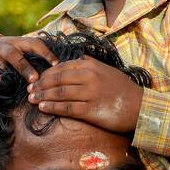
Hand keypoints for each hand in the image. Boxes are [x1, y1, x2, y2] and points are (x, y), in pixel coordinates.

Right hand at [0, 34, 57, 89]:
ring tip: (15, 89)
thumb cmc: (8, 54)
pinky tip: (2, 90)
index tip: (56, 64)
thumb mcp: (19, 49)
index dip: (46, 53)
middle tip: (34, 80)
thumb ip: (33, 58)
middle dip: (25, 68)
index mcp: (17, 42)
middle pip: (14, 56)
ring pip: (1, 74)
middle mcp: (3, 48)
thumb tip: (54, 74)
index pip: (33, 44)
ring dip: (10, 84)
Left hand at [27, 57, 143, 132]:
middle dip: (40, 84)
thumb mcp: (107, 70)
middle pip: (57, 79)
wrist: (140, 107)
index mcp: (91, 66)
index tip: (36, 79)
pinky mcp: (90, 110)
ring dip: (42, 95)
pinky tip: (43, 107)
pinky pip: (66, 108)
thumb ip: (91, 64)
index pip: (61, 67)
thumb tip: (78, 59)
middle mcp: (88, 77)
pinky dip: (52, 107)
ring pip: (59, 93)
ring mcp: (89, 93)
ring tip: (31, 99)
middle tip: (29, 89)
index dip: (46, 74)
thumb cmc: (123, 90)